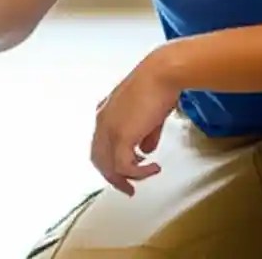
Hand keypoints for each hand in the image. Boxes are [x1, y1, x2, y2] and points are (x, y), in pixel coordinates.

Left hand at [91, 46, 181, 195]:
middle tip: (129, 189)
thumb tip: (146, 152)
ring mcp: (109, 129)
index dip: (111, 162)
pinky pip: (124, 166)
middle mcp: (102, 122)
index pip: (100, 145)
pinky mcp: (121, 136)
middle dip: (114, 178)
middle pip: (99, 160)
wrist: (162, 73)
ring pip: (108, 167)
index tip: (127, 173)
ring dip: (126, 178)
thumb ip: (146, 135)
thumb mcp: (150, 114)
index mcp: (105, 113)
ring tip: (146, 177)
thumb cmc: (159, 85)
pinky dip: (138, 173)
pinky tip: (153, 168)